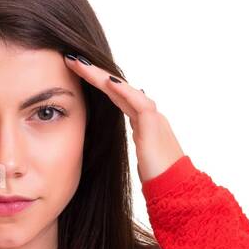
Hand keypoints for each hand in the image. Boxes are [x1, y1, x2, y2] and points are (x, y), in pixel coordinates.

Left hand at [62, 54, 184, 184]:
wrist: (175, 188)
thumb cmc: (157, 178)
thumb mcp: (137, 159)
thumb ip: (131, 146)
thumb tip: (123, 140)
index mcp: (142, 122)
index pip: (116, 96)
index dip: (96, 84)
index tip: (75, 73)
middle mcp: (148, 115)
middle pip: (117, 88)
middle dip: (94, 73)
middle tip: (72, 60)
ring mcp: (153, 118)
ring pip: (125, 90)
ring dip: (102, 76)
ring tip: (82, 65)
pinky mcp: (155, 126)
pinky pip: (140, 103)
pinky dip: (125, 92)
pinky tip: (109, 82)